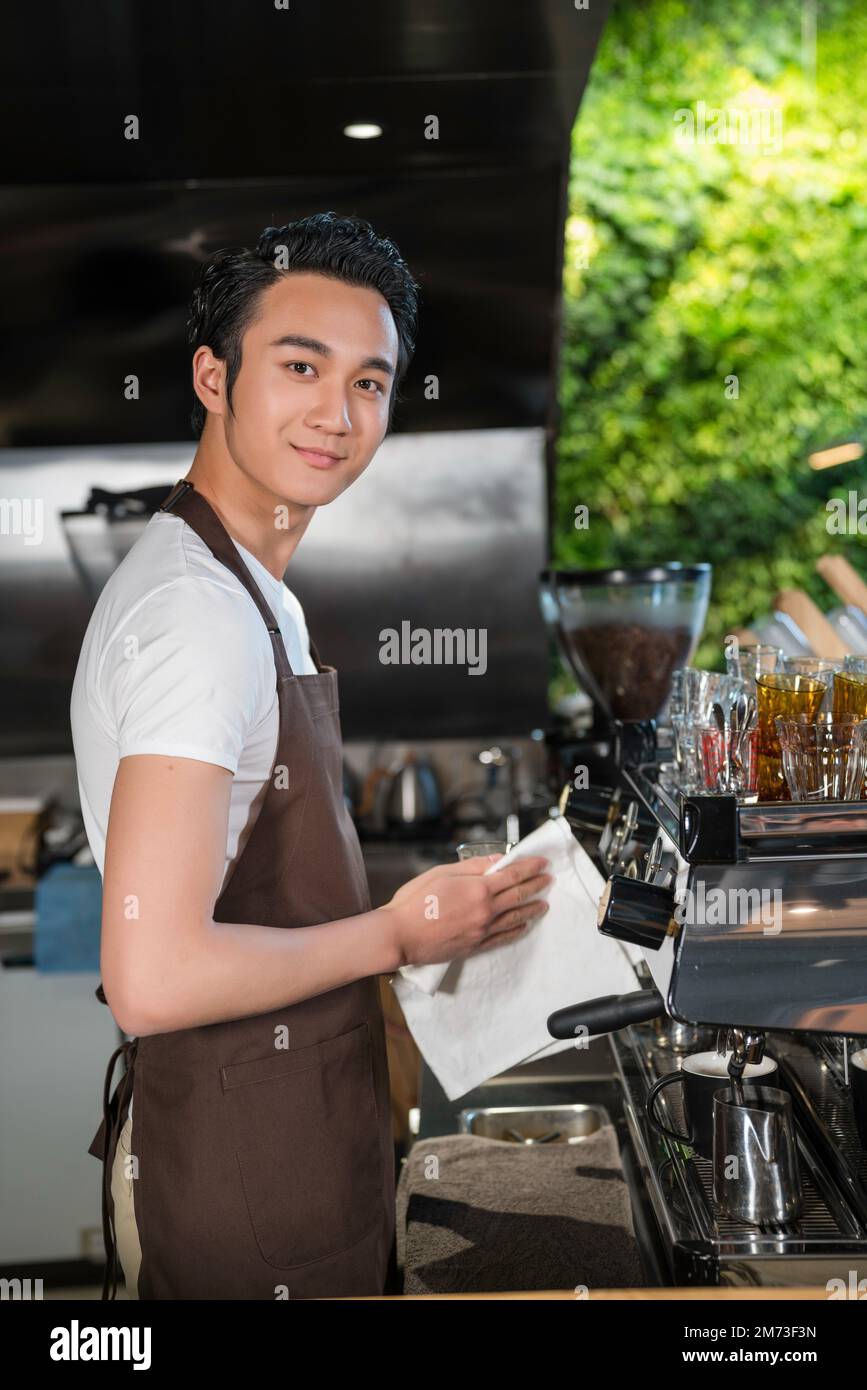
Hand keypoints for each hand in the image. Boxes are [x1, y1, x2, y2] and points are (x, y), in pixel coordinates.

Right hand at [383, 855, 552, 968]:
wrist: (400, 936)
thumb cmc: (414, 902)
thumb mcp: (441, 873)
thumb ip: (472, 866)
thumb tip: (495, 860)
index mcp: (477, 888)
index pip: (512, 875)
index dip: (530, 868)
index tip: (541, 863)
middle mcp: (485, 910)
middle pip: (518, 895)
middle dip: (536, 885)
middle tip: (548, 880)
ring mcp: (482, 930)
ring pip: (515, 917)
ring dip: (532, 908)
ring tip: (544, 904)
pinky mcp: (475, 945)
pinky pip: (503, 937)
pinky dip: (517, 930)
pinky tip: (525, 926)